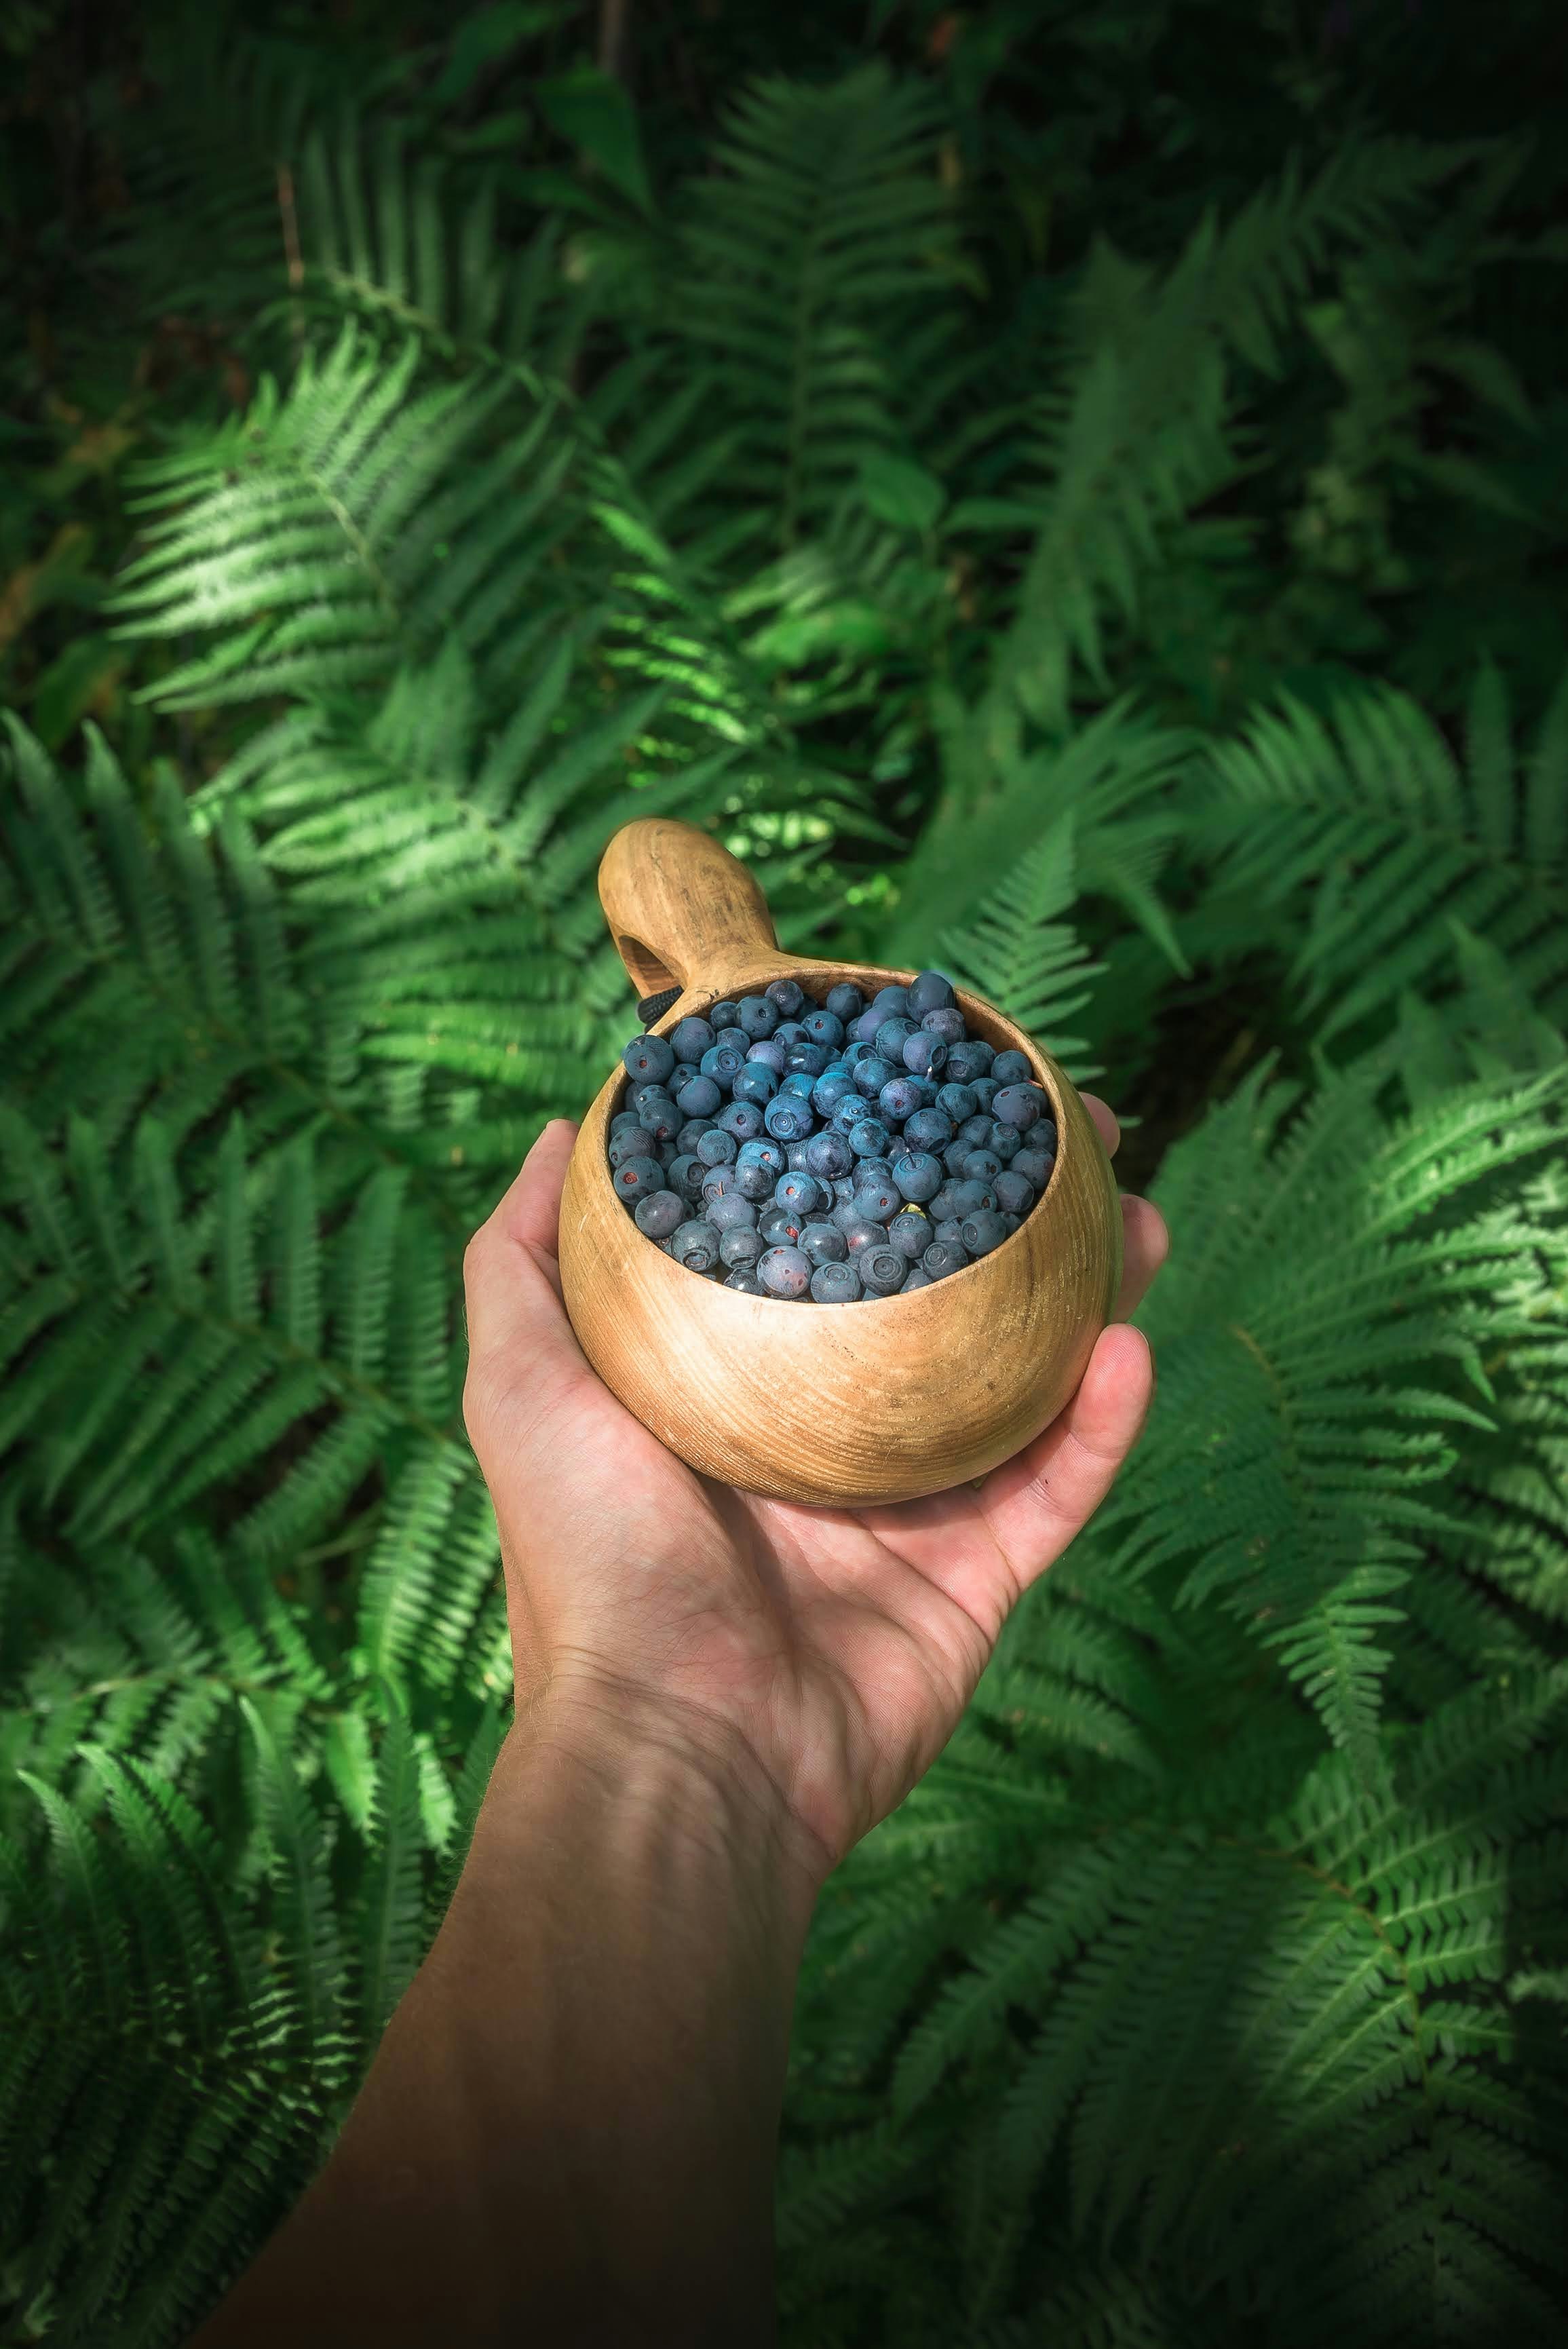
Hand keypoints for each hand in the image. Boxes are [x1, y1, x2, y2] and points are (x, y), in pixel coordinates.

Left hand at [462, 1102, 1166, 1885]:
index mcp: (737, 1389)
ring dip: (1090, 1297)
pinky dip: (1102, 1422)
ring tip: (1136, 1213)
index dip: (877, 1166)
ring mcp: (909, 1513)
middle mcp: (829, 1439)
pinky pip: (1056, 1489)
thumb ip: (523, 1261)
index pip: (823, 1248)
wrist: (678, 1753)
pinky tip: (1132, 1345)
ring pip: (1024, 1382)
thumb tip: (559, 1133)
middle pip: (942, 1301)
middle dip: (1011, 1216)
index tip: (925, 1086)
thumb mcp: (521, 1388)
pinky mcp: (973, 1582)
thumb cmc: (592, 1565)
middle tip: (1071, 1137)